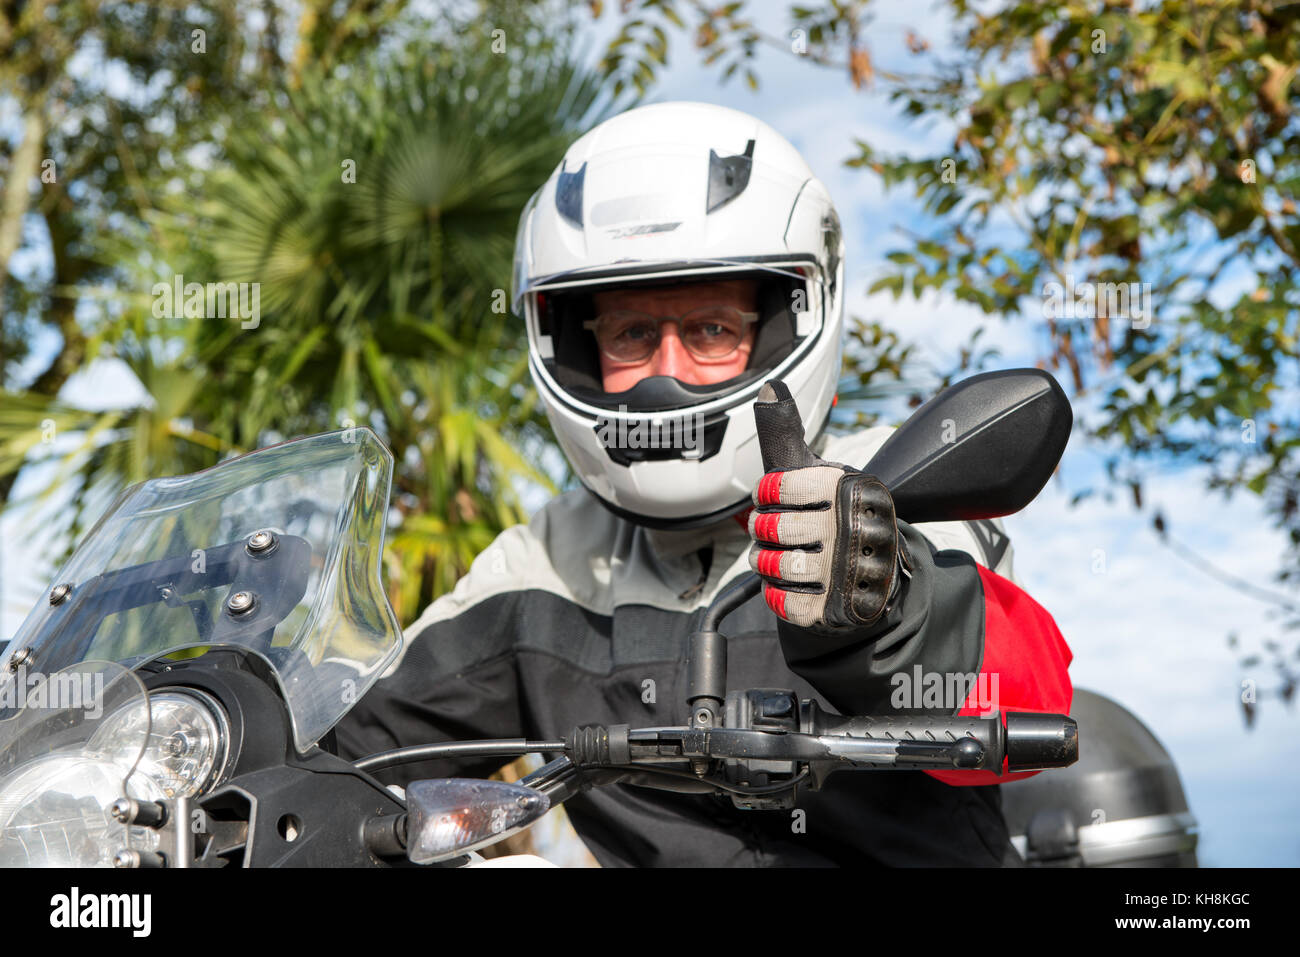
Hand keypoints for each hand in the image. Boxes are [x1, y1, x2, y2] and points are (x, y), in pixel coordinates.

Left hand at [748, 380, 909, 631]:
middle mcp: (858, 526)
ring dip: (766, 564)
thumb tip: (769, 386)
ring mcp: (852, 569)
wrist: (867, 568)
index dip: (766, 493)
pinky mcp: (842, 607)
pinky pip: (788, 603)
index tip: (772, 496)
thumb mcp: (809, 468)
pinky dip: (777, 594)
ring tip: (773, 557)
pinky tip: (786, 582)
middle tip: (772, 531)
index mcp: (852, 486)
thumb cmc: (827, 511)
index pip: (781, 485)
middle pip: (775, 528)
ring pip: (780, 566)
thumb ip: (784, 431)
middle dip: (763, 531)